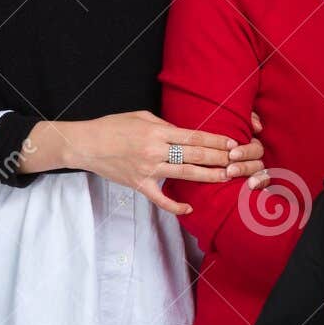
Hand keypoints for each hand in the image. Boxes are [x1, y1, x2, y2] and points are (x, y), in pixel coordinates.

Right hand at [40, 111, 267, 215]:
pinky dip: (175, 205)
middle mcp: (155, 150)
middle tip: (238, 161)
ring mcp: (147, 169)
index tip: (232, 143)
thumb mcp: (140, 116)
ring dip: (208, 176)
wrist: (85, 144)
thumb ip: (165, 125)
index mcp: (157, 131)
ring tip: (226, 178)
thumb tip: (185, 133)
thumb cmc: (112, 126)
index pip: (194, 137)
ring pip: (184, 174)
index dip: (215, 141)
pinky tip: (190, 208)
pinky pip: (160, 198)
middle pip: (195, 156)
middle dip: (219, 158)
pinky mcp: (138, 184)